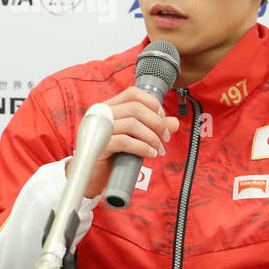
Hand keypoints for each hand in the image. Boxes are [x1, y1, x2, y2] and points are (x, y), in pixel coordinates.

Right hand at [65, 88, 179, 198]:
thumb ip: (154, 127)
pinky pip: (124, 141)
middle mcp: (101, 113)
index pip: (134, 93)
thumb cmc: (114, 153)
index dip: (153, 104)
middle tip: (166, 138)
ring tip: (158, 149)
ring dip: (152, 137)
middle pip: (136, 108)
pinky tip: (150, 154)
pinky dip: (142, 147)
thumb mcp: (136, 137)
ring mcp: (98, 128)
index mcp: (110, 106)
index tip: (162, 120)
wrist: (94, 174)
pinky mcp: (98, 145)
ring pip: (132, 123)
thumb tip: (174, 122)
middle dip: (157, 123)